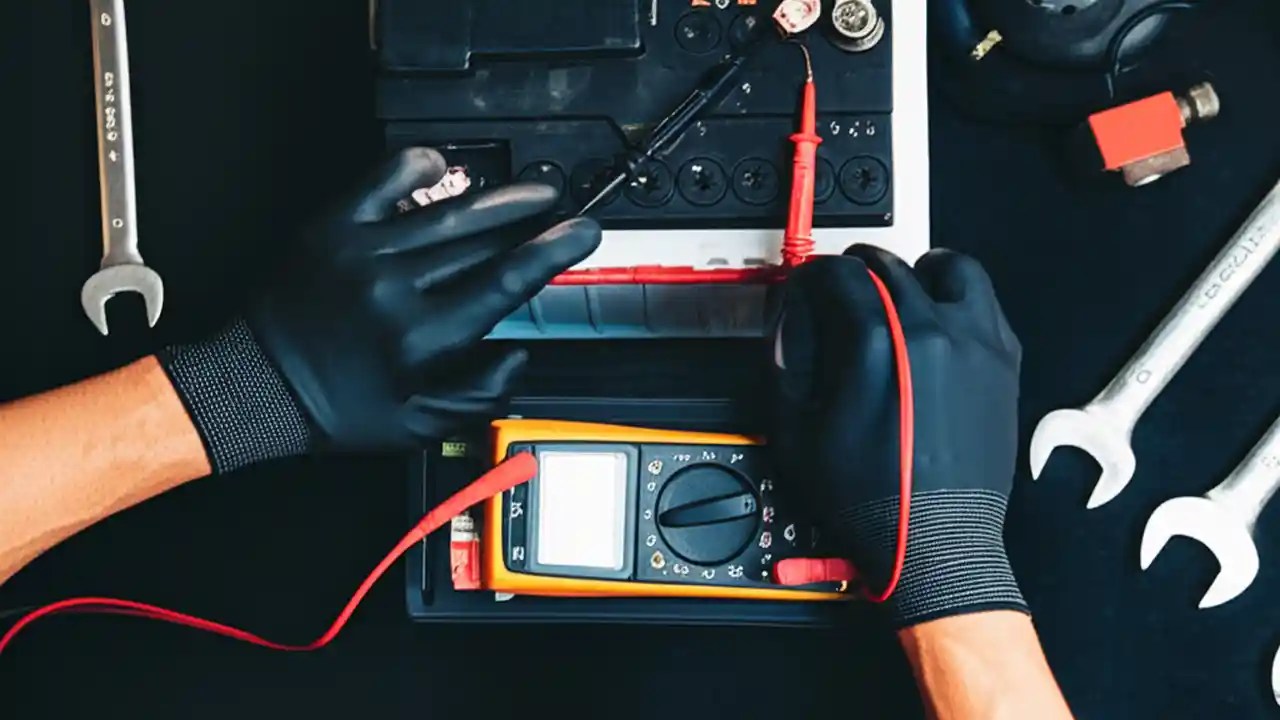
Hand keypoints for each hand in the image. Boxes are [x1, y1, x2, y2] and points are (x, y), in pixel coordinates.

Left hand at [160, 148, 600, 472]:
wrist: (254, 389)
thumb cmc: (334, 408)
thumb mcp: (417, 427)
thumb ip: (477, 393)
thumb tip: (516, 356)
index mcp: (421, 337)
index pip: (504, 282)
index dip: (551, 252)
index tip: (579, 235)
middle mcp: (394, 287)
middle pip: (483, 241)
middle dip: (534, 219)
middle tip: (563, 208)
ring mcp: (361, 250)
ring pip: (446, 211)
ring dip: (497, 197)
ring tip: (529, 191)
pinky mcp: (330, 229)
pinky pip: (381, 183)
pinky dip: (415, 168)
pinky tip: (441, 165)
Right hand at [770, 245, 1025, 626]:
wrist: (933, 540)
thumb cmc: (874, 500)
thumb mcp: (797, 433)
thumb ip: (787, 366)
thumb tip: (792, 328)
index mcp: (878, 342)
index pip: (838, 275)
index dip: (811, 277)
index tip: (806, 288)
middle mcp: (933, 331)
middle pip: (890, 265)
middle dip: (856, 271)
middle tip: (841, 289)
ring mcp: (976, 344)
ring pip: (952, 268)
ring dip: (919, 271)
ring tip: (902, 288)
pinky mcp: (1003, 365)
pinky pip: (986, 306)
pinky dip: (959, 302)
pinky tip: (940, 321)